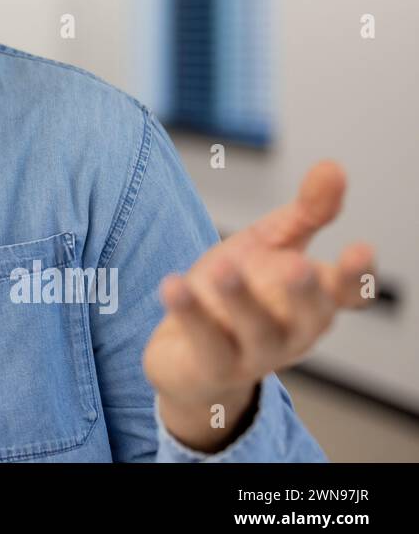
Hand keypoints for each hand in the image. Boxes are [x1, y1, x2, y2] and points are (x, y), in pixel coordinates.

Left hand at [143, 160, 374, 450]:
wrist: (187, 355)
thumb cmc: (238, 292)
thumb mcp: (270, 245)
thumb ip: (305, 212)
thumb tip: (334, 167)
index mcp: (313, 301)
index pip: (349, 293)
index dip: (357, 275)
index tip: (359, 249)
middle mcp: (292, 332)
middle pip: (310, 317)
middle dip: (305, 293)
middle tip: (298, 266)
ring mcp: (254, 354)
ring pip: (257, 332)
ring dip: (241, 300)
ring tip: (223, 268)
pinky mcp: (212, 367)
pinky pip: (206, 345)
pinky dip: (192, 315)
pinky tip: (174, 285)